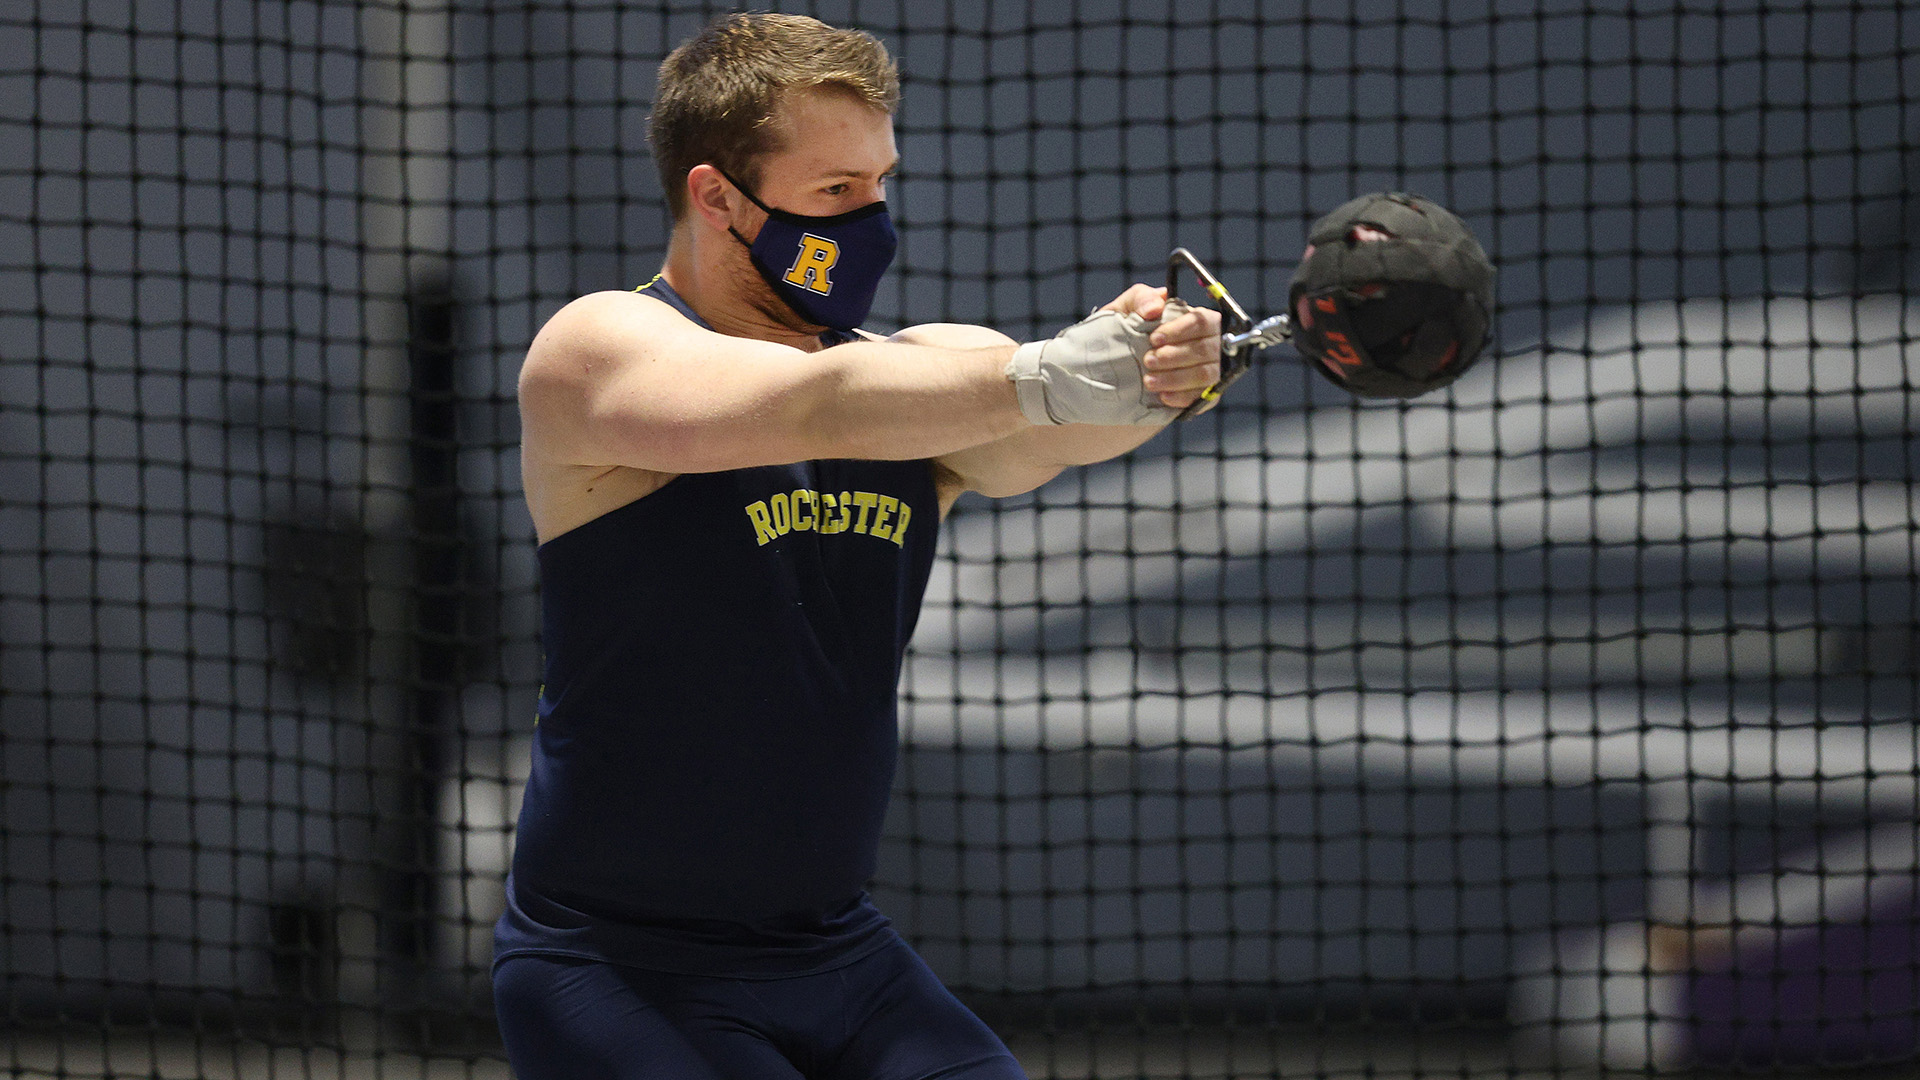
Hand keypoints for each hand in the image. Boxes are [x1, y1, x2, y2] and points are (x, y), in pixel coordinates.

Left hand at [1098, 284, 1222, 410]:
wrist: (1112, 365)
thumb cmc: (1126, 330)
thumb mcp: (1126, 309)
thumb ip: (1141, 299)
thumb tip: (1156, 308)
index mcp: (1196, 319)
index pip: (1202, 321)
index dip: (1180, 330)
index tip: (1154, 339)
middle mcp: (1209, 343)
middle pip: (1205, 349)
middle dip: (1175, 356)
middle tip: (1148, 361)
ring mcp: (1210, 369)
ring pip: (1205, 374)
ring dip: (1176, 378)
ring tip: (1149, 381)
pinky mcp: (1204, 393)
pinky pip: (1202, 397)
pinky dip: (1183, 397)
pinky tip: (1163, 396)